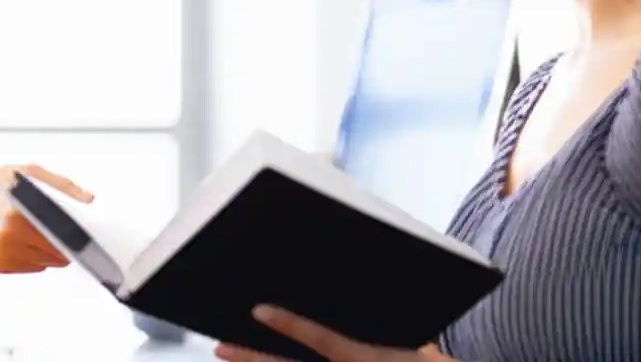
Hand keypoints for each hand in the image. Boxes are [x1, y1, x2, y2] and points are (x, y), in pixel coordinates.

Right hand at [0, 164, 92, 272]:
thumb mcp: (28, 173)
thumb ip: (61, 186)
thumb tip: (88, 200)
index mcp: (16, 214)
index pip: (60, 236)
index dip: (76, 237)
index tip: (85, 236)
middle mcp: (7, 238)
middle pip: (56, 253)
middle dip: (64, 243)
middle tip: (58, 225)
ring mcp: (2, 254)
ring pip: (45, 263)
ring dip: (49, 250)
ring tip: (35, 228)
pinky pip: (31, 267)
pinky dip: (34, 256)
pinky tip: (23, 238)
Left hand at [214, 305, 455, 361]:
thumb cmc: (421, 361)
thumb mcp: (409, 343)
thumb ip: (381, 323)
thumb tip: (353, 286)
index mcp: (365, 358)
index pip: (322, 340)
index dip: (290, 326)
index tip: (259, 310)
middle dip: (252, 359)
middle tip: (220, 346)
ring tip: (226, 352)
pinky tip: (255, 357)